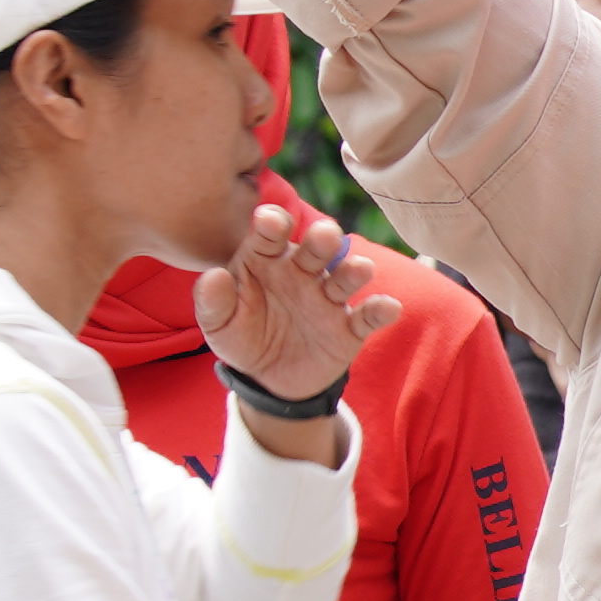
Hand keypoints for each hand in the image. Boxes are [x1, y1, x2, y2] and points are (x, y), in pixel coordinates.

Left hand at [197, 200, 399, 457]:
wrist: (269, 379)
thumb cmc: (242, 337)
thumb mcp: (218, 324)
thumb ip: (212, 301)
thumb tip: (213, 276)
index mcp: (266, 260)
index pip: (270, 235)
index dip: (272, 225)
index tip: (270, 221)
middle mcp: (301, 271)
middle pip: (315, 248)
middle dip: (322, 239)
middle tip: (325, 235)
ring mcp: (327, 297)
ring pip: (345, 277)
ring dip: (353, 271)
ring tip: (360, 270)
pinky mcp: (348, 327)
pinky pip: (367, 316)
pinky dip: (380, 310)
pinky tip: (388, 307)